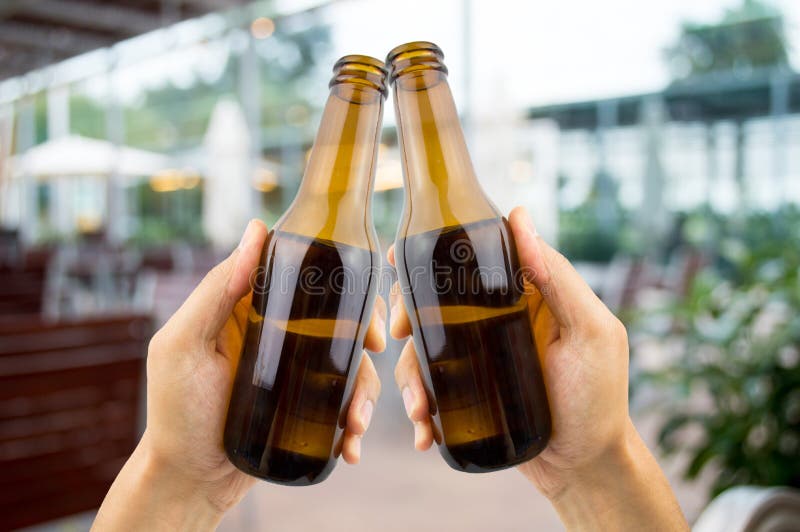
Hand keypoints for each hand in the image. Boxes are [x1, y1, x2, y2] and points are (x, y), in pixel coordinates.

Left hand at [94, 220, 385, 530]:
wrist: (191, 480)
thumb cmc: (176, 412)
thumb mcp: (185, 346)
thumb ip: (217, 291)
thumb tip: (257, 231)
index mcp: (250, 306)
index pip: (303, 272)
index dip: (339, 275)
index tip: (361, 297)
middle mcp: (277, 330)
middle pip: (338, 313)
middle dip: (365, 330)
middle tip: (373, 349)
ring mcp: (295, 367)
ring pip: (349, 359)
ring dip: (365, 387)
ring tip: (355, 423)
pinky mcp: (306, 402)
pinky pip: (343, 398)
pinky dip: (354, 418)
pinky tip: (350, 443)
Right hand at [389, 207, 687, 530]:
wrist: (585, 469)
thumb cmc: (598, 399)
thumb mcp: (588, 333)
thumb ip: (558, 277)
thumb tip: (518, 217)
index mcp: (526, 295)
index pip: (474, 261)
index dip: (433, 256)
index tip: (399, 260)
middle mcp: (499, 320)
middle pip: (439, 303)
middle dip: (411, 316)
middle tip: (401, 335)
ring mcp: (482, 358)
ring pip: (428, 350)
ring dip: (412, 376)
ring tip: (419, 409)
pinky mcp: (470, 394)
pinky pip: (434, 390)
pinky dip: (422, 409)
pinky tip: (424, 432)